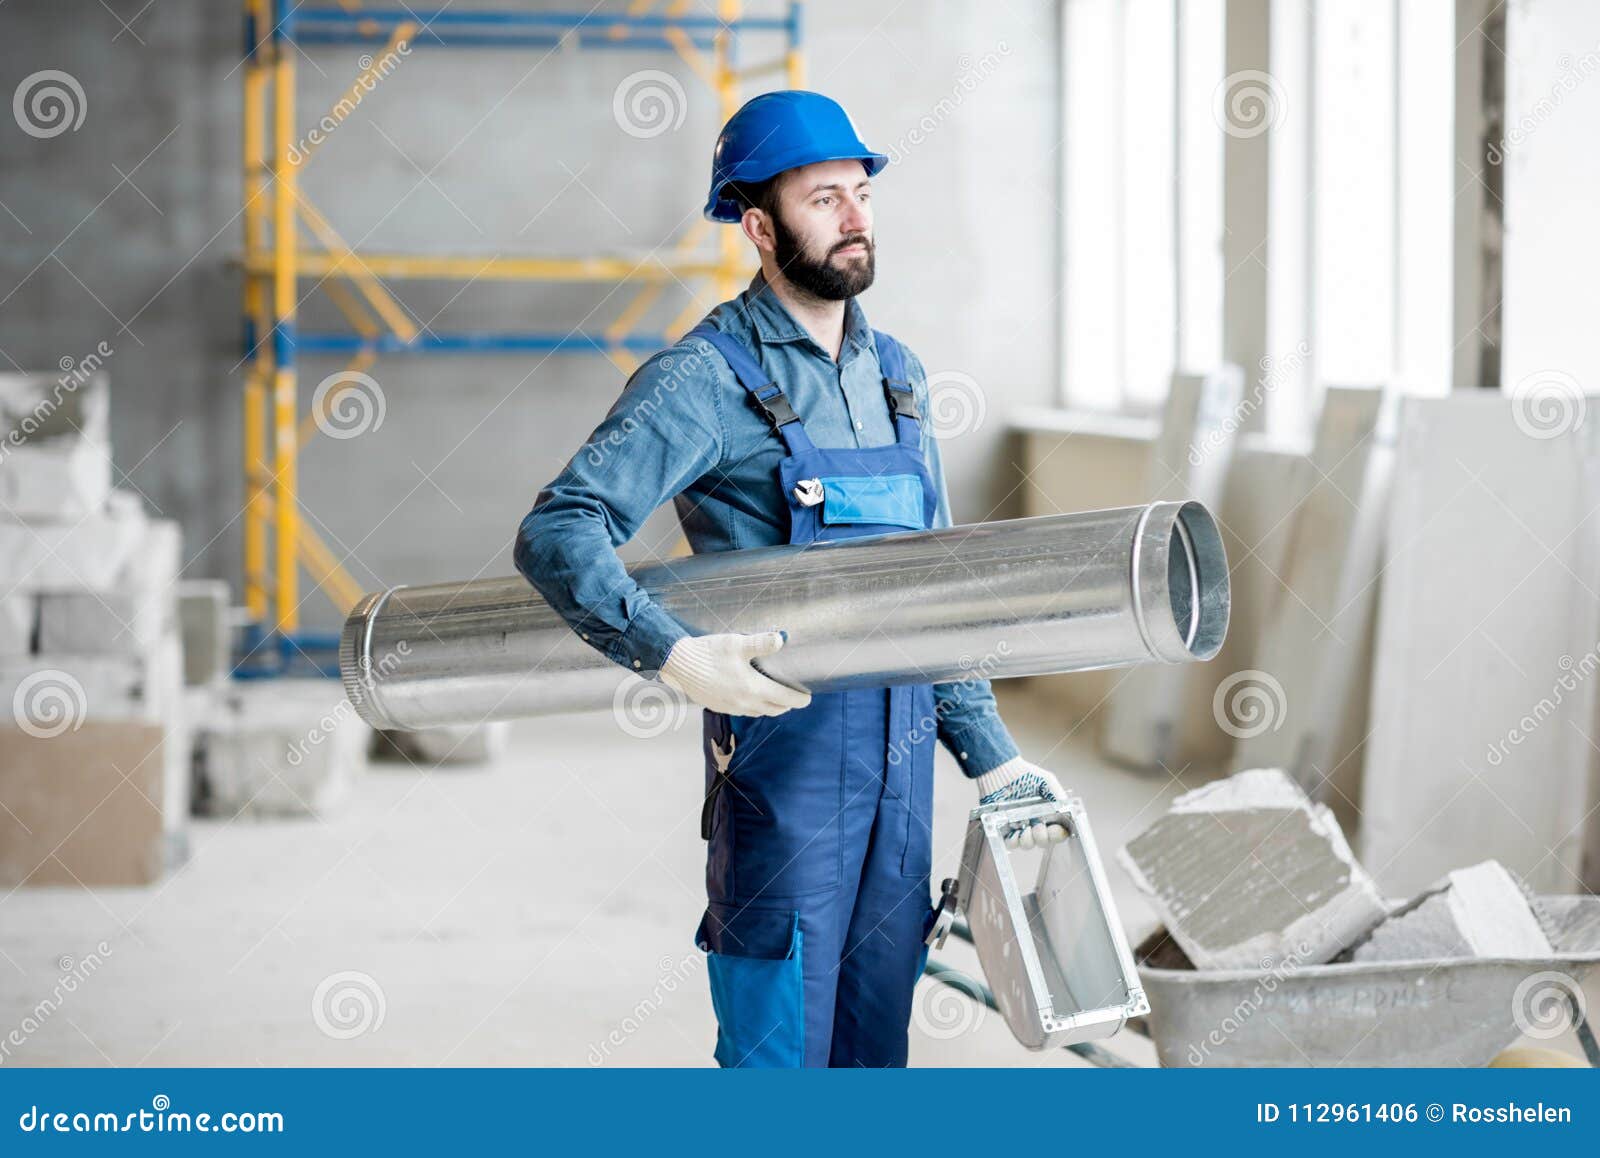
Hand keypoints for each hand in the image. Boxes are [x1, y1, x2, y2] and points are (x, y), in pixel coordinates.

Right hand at [658, 630, 811, 717]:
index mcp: (753, 688)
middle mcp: (744, 703)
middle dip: (786, 705)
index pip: (784, 698)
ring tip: (774, 698)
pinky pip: (742, 711)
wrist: (679, 664)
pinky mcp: (718, 706)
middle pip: (773, 709)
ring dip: (769, 707)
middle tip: (793, 698)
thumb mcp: (737, 643)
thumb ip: (761, 643)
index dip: (799, 699)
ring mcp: (730, 707)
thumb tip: (782, 639)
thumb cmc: (709, 653)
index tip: (807, 698)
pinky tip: (749, 697)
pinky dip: (753, 707)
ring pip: (758, 712)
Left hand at [975, 757, 1069, 847]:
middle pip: (1043, 841)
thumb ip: (1058, 795)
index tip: (1056, 829)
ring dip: (1029, 840)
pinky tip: (1015, 832)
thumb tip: (1068, 810)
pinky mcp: (1004, 828)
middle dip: (1043, 837)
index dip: (1058, 834)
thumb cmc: (1023, 774)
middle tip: (1038, 827)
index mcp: (1046, 814)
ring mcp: (1019, 826)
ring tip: (1026, 829)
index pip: (1057, 831)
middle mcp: (1034, 822)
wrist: (1001, 771)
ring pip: (1028, 844)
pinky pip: (1010, 843)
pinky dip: (1014, 841)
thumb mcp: (1047, 781)